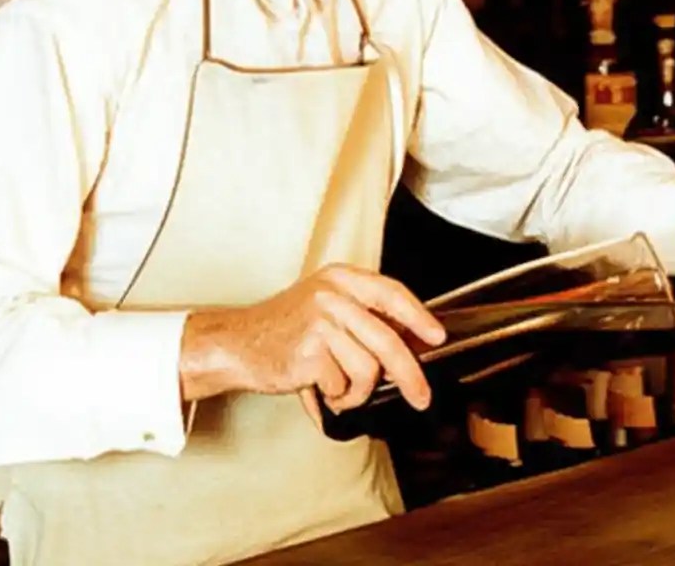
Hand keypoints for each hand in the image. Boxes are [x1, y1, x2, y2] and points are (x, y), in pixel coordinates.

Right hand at [180, 264, 446, 423]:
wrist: (237, 344)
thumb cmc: (284, 329)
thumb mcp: (325, 306)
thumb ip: (363, 317)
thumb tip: (411, 344)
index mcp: (341, 278)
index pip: (392, 293)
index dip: (419, 317)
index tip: (436, 337)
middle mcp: (332, 295)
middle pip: (389, 340)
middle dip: (410, 375)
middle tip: (421, 396)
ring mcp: (320, 321)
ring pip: (368, 370)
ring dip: (358, 391)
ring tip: (340, 388)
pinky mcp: (310, 351)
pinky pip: (343, 385)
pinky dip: (336, 396)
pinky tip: (319, 389)